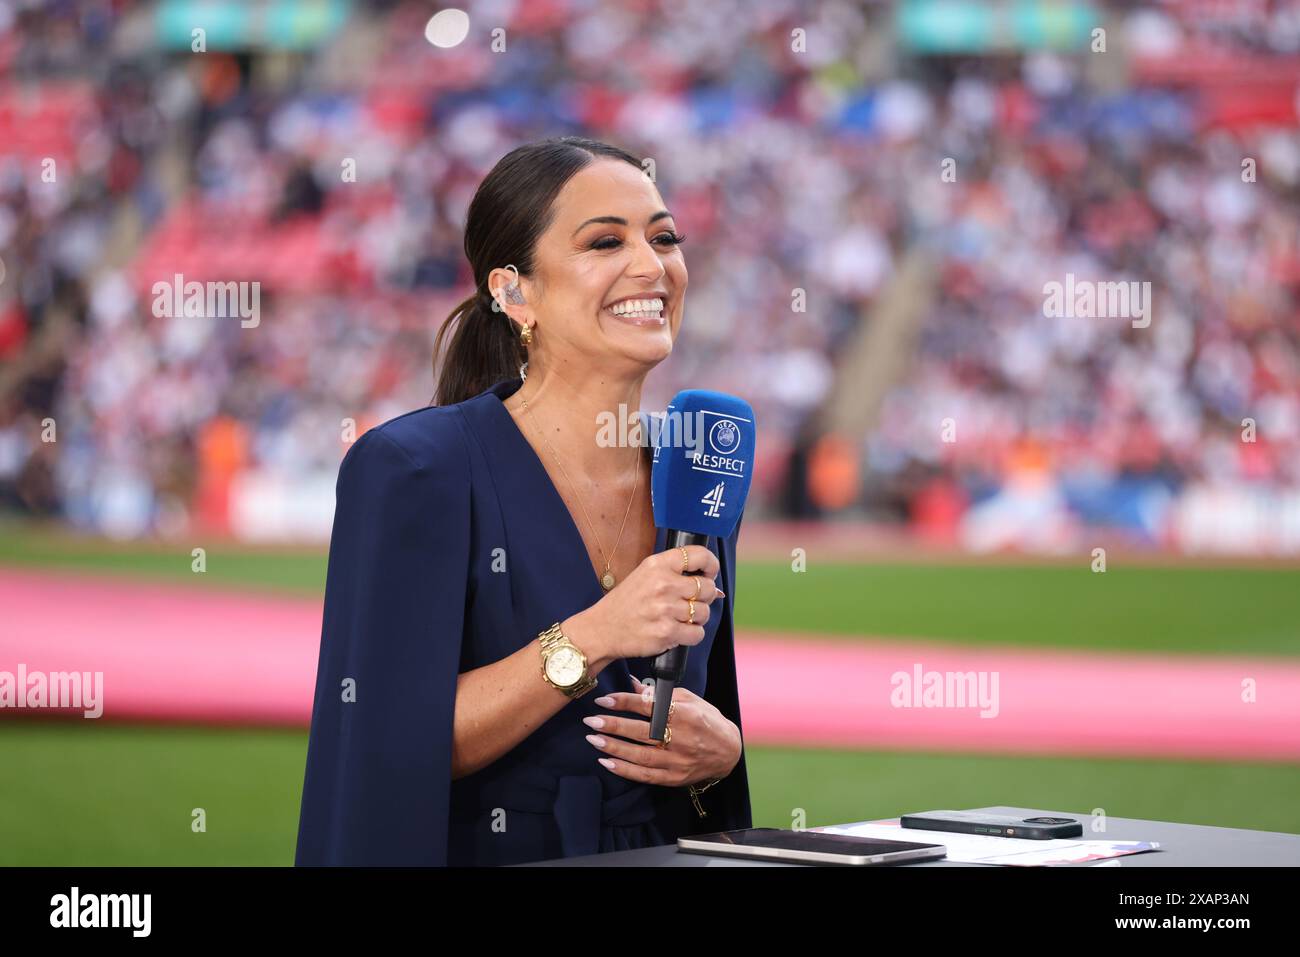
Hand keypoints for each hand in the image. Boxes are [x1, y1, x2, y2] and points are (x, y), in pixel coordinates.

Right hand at [571, 546, 724, 661]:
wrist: (602, 629)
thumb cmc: (625, 603)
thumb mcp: (645, 575)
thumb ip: (676, 575)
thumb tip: (716, 589)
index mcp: (657, 565)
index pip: (699, 555)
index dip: (711, 565)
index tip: (710, 573)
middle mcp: (663, 584)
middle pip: (707, 587)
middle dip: (704, 597)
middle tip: (691, 602)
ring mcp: (665, 609)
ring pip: (704, 612)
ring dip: (697, 618)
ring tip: (680, 618)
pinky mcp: (666, 633)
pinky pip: (697, 633)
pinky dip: (691, 635)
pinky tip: (677, 631)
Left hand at [582, 676, 740, 786]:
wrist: (729, 751)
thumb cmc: (707, 720)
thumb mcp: (689, 699)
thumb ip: (661, 694)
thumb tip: (633, 684)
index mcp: (685, 714)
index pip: (648, 707)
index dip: (624, 702)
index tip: (603, 699)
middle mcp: (681, 737)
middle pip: (641, 731)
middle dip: (613, 725)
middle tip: (591, 720)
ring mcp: (677, 760)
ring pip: (640, 755)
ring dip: (614, 748)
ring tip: (593, 739)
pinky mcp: (674, 777)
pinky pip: (645, 775)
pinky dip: (624, 770)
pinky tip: (606, 762)